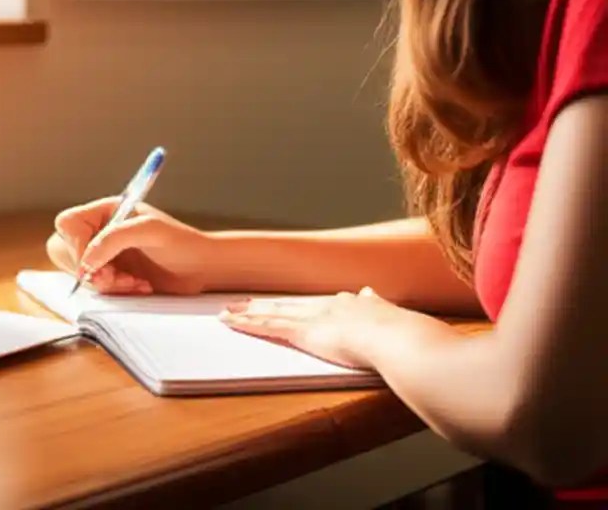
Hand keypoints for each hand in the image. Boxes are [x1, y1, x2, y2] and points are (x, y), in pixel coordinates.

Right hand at [47, 197, 213, 295]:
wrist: (202, 268)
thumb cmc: (181, 242)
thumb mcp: (150, 230)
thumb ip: (113, 239)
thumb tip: (87, 261)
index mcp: (105, 211)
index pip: (68, 223)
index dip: (75, 244)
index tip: (94, 260)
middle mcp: (99, 231)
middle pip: (63, 249)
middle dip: (87, 269)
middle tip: (111, 277)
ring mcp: (103, 254)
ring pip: (79, 273)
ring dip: (104, 283)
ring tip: (133, 282)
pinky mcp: (111, 275)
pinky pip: (96, 287)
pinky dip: (114, 291)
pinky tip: (138, 286)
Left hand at [217, 287, 456, 369]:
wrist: (401, 340)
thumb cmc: (407, 337)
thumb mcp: (395, 318)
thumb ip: (380, 308)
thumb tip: (372, 294)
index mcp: (353, 305)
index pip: (318, 304)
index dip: (298, 304)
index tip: (286, 303)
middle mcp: (329, 306)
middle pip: (289, 304)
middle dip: (264, 304)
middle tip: (243, 303)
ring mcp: (315, 318)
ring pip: (272, 312)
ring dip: (248, 313)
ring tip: (228, 311)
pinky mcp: (304, 332)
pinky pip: (268, 327)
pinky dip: (247, 324)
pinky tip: (231, 322)